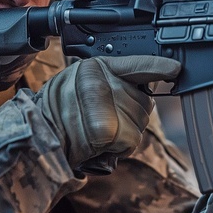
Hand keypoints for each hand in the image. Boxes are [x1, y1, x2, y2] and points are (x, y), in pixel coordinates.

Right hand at [35, 55, 180, 173]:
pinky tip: (99, 143)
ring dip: (125, 132)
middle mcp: (99, 80)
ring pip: (139, 122)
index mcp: (94, 66)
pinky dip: (119, 148)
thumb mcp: (80, 85)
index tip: (175, 69)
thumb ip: (110, 80)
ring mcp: (104, 104)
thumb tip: (144, 87)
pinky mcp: (108, 130)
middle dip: (131, 114)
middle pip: (143, 101)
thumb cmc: (60, 114)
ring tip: (97, 130)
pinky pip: (131, 140)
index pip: (134, 64)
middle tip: (103, 118)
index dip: (158, 67)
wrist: (37, 138)